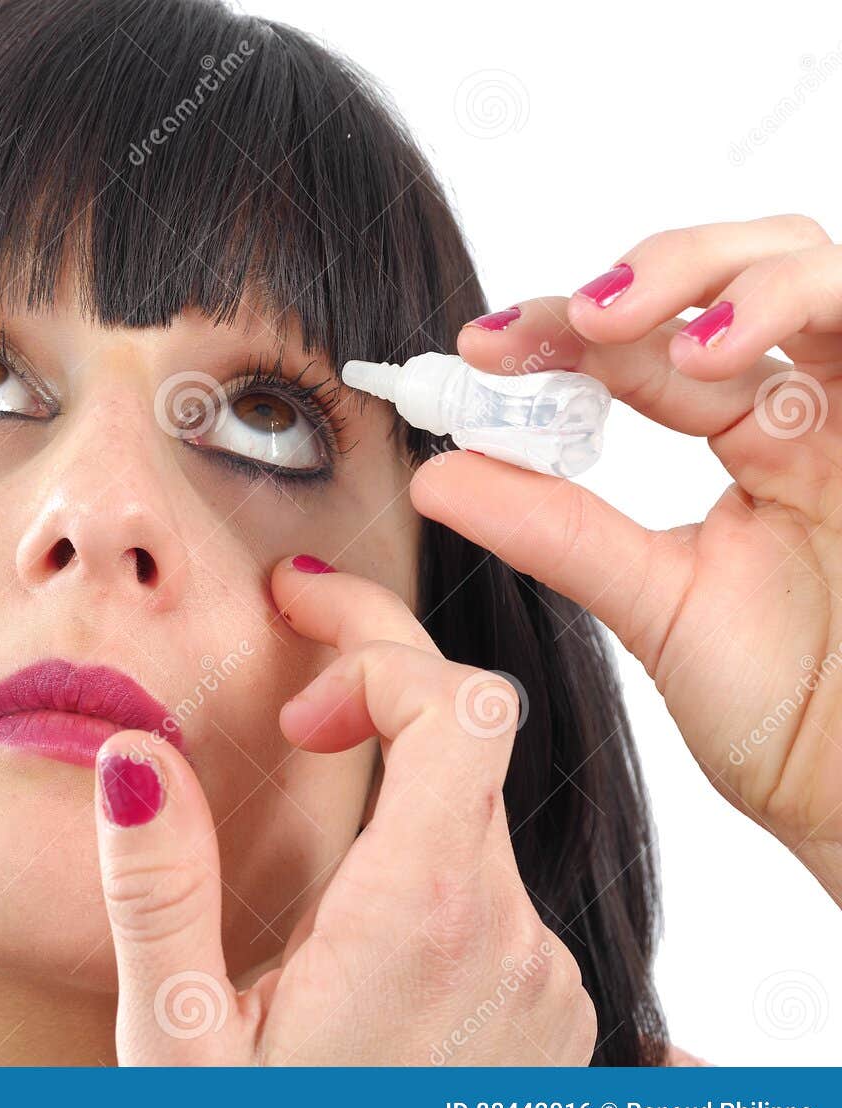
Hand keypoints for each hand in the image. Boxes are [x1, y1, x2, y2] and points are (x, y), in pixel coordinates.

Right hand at [91, 560, 595, 1064]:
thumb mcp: (177, 1039)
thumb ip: (157, 889)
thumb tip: (133, 755)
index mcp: (420, 917)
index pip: (454, 703)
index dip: (373, 644)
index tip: (296, 667)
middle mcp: (509, 936)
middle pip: (464, 746)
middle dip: (372, 702)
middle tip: (287, 703)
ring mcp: (542, 980)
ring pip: (471, 822)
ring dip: (390, 802)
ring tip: (298, 874)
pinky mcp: (547, 1015)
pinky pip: (489, 896)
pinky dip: (423, 873)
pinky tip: (347, 943)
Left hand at [412, 214, 841, 903]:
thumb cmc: (789, 712)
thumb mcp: (651, 602)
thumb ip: (551, 529)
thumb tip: (432, 474)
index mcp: (758, 443)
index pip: (654, 345)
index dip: (563, 329)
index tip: (477, 349)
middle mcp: (819, 413)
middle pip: (743, 269)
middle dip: (647, 271)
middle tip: (562, 322)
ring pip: (812, 268)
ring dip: (713, 274)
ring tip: (619, 329)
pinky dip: (795, 302)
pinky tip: (713, 353)